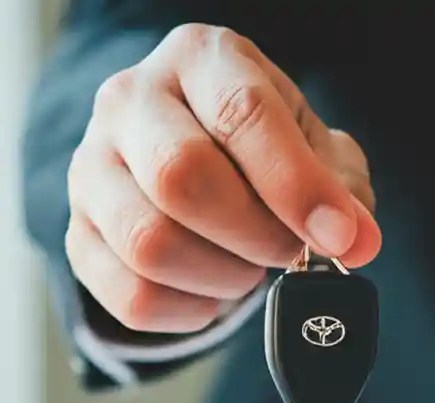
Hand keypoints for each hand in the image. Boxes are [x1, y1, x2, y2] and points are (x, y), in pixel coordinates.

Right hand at [65, 24, 380, 332]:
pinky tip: (212, 294)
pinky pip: (130, 295)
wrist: (184, 153)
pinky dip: (187, 312)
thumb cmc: (254, 145)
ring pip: (148, 244)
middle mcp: (130, 101)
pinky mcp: (78, 232)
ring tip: (248, 270)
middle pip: (181, 177)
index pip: (243, 115)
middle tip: (287, 252)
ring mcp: (92, 167)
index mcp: (198, 58)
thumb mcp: (308, 142)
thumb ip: (340, 187)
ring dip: (220, 276)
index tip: (340, 237)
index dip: (297, 186)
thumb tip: (357, 241)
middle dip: (253, 234)